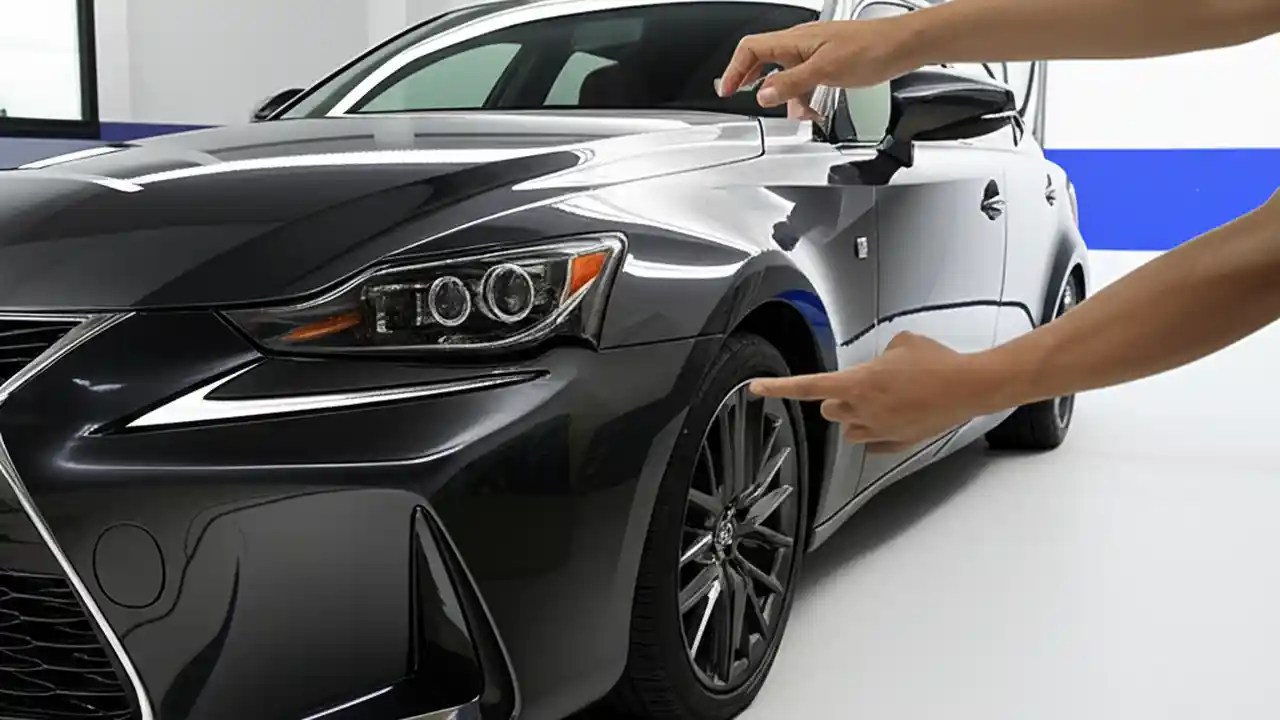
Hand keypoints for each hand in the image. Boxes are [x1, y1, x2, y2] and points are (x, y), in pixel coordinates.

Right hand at [717, 19, 914, 107]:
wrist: (902, 45)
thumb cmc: (871, 49)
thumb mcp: (825, 71)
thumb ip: (792, 84)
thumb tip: (764, 95)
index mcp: (794, 41)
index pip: (751, 49)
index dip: (734, 69)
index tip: (726, 89)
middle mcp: (801, 43)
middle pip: (762, 59)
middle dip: (749, 80)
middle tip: (737, 96)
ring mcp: (814, 51)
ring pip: (784, 72)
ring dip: (782, 94)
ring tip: (787, 112)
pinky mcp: (828, 60)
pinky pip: (803, 78)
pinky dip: (801, 95)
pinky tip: (809, 108)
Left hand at [749, 332, 996, 452]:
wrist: (969, 386)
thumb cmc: (937, 362)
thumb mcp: (902, 343)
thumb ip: (880, 355)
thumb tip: (880, 364)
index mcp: (859, 382)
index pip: (808, 386)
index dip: (778, 387)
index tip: (756, 388)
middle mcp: (864, 410)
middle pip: (829, 410)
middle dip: (836, 399)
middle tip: (858, 386)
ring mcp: (880, 430)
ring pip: (848, 429)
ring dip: (854, 416)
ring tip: (881, 401)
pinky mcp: (897, 442)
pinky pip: (872, 443)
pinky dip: (875, 433)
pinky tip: (892, 418)